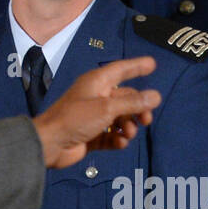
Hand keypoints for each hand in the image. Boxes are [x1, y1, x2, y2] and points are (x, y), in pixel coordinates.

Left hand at [32, 57, 160, 167]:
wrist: (51, 144)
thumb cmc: (76, 119)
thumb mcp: (107, 108)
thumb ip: (133, 103)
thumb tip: (156, 96)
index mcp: (97, 83)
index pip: (121, 70)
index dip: (136, 66)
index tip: (153, 64)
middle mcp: (96, 97)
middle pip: (125, 98)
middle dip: (137, 109)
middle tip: (146, 120)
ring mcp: (94, 117)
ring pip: (120, 119)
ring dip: (128, 126)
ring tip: (128, 134)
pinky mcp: (92, 135)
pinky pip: (111, 135)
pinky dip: (118, 139)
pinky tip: (120, 143)